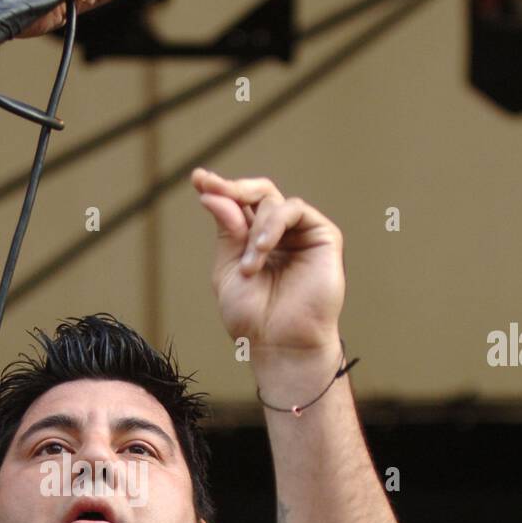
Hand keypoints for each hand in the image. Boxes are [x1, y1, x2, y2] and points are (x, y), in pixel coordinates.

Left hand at [191, 170, 345, 360]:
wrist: (280, 344)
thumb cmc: (253, 318)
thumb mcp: (227, 270)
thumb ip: (226, 232)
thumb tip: (212, 194)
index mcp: (253, 241)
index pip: (239, 205)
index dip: (220, 189)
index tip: (198, 179)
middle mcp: (279, 234)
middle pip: (258, 193)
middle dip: (233, 189)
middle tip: (212, 188)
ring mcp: (301, 234)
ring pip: (273, 203)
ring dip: (254, 230)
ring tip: (249, 267)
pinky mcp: (323, 236)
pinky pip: (295, 210)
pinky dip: (272, 225)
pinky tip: (262, 250)